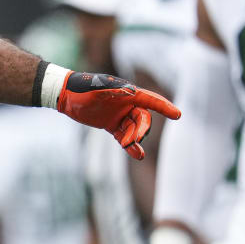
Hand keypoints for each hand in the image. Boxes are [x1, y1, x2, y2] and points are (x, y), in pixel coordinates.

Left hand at [50, 69, 180, 159]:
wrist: (66, 96)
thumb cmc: (82, 88)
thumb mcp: (97, 88)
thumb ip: (114, 90)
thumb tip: (131, 92)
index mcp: (128, 93)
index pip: (151, 100)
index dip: (164, 107)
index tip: (178, 115)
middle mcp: (127, 104)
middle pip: (144, 119)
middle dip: (142, 130)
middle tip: (133, 139)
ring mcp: (120, 116)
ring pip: (135, 130)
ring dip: (135, 139)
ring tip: (130, 147)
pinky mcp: (112, 126)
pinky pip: (125, 137)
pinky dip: (131, 146)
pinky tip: (137, 155)